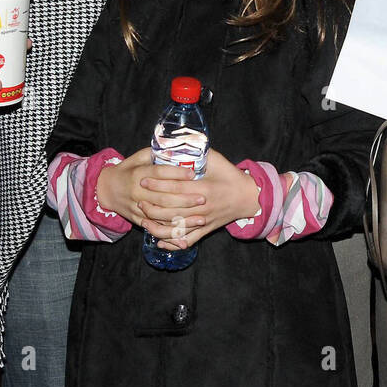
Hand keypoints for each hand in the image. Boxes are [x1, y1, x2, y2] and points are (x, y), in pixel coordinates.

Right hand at [96, 150, 203, 227]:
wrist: (106, 190)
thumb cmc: (128, 170)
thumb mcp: (138, 157)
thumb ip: (156, 153)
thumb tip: (177, 147)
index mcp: (139, 174)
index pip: (160, 173)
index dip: (177, 173)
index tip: (193, 173)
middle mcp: (138, 192)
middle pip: (164, 197)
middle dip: (185, 199)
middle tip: (203, 198)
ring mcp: (138, 207)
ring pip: (162, 215)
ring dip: (182, 218)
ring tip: (200, 218)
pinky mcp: (138, 220)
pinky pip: (156, 227)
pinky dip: (171, 232)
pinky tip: (186, 232)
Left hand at [143, 148, 260, 249]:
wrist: (247, 196)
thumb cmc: (230, 176)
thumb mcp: (216, 160)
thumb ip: (198, 152)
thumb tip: (179, 143)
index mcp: (204, 188)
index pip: (176, 188)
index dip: (158, 185)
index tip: (143, 180)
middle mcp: (203, 207)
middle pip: (172, 210)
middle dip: (153, 206)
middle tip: (139, 200)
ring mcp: (204, 220)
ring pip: (176, 228)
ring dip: (158, 226)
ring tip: (144, 220)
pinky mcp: (206, 230)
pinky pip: (187, 240)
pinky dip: (172, 243)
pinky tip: (158, 242)